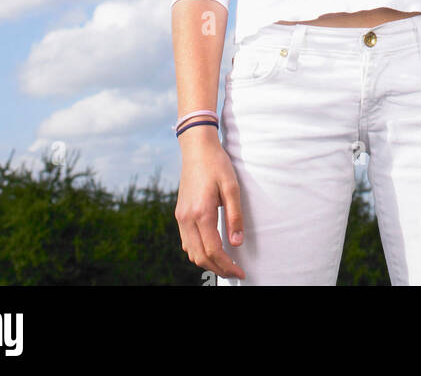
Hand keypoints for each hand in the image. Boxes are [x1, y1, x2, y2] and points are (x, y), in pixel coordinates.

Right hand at [175, 137, 246, 278]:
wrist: (196, 148)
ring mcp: (181, 217)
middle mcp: (187, 218)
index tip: (241, 273)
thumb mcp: (232, 187)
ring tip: (225, 264)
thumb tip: (237, 243)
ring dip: (207, 263)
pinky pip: (186, 242)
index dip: (227, 266)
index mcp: (201, 213)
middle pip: (200, 257)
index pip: (213, 251)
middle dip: (218, 269)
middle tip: (235, 273)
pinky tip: (210, 250)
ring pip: (191, 252)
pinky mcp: (179, 213)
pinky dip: (198, 252)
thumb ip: (234, 216)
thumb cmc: (217, 164)